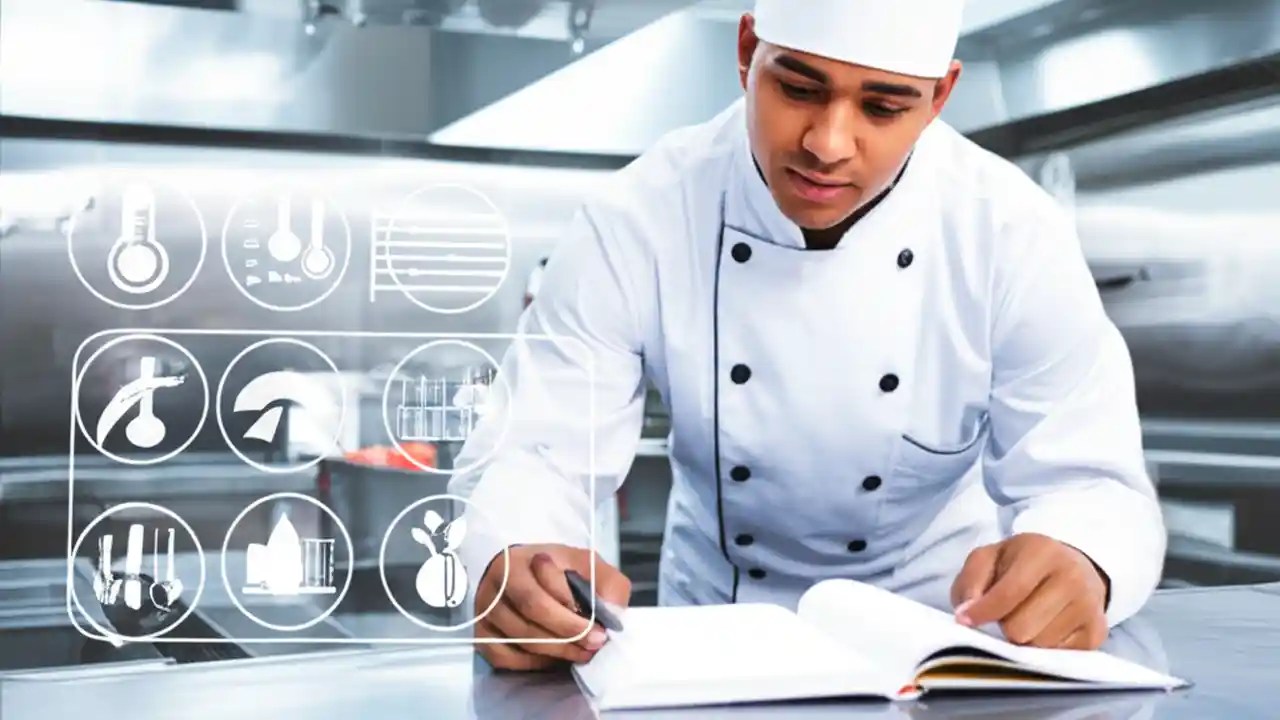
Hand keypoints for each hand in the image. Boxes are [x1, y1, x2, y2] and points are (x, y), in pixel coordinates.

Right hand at [474, 544, 631, 671]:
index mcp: (525, 559)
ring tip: (580, 653)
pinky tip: (551, 657)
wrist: (523, 573)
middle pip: (533, 612)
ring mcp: (486, 608)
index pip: (548, 586)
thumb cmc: (559, 571)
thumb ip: (607, 584)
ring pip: (521, 638)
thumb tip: (613, 614)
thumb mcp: (588, 566)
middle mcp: (499, 581)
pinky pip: (504, 657)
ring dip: (556, 652)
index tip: (601, 631)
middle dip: (568, 634)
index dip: (575, 614)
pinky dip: (532, 663)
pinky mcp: (481, 633)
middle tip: (593, 645)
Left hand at [951, 533, 1109, 649]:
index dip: (983, 611)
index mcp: (1043, 552)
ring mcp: (1089, 607)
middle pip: (1020, 628)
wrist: (1072, 566)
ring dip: (1025, 638)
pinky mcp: (1097, 633)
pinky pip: (1057, 657)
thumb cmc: (1022, 563)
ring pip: (1038, 646)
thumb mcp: (990, 557)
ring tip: (1029, 617)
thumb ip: (970, 581)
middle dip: (1005, 625)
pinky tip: (1046, 626)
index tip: (965, 620)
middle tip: (1009, 612)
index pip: (1009, 593)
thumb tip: (966, 613)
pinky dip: (1044, 646)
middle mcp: (1073, 578)